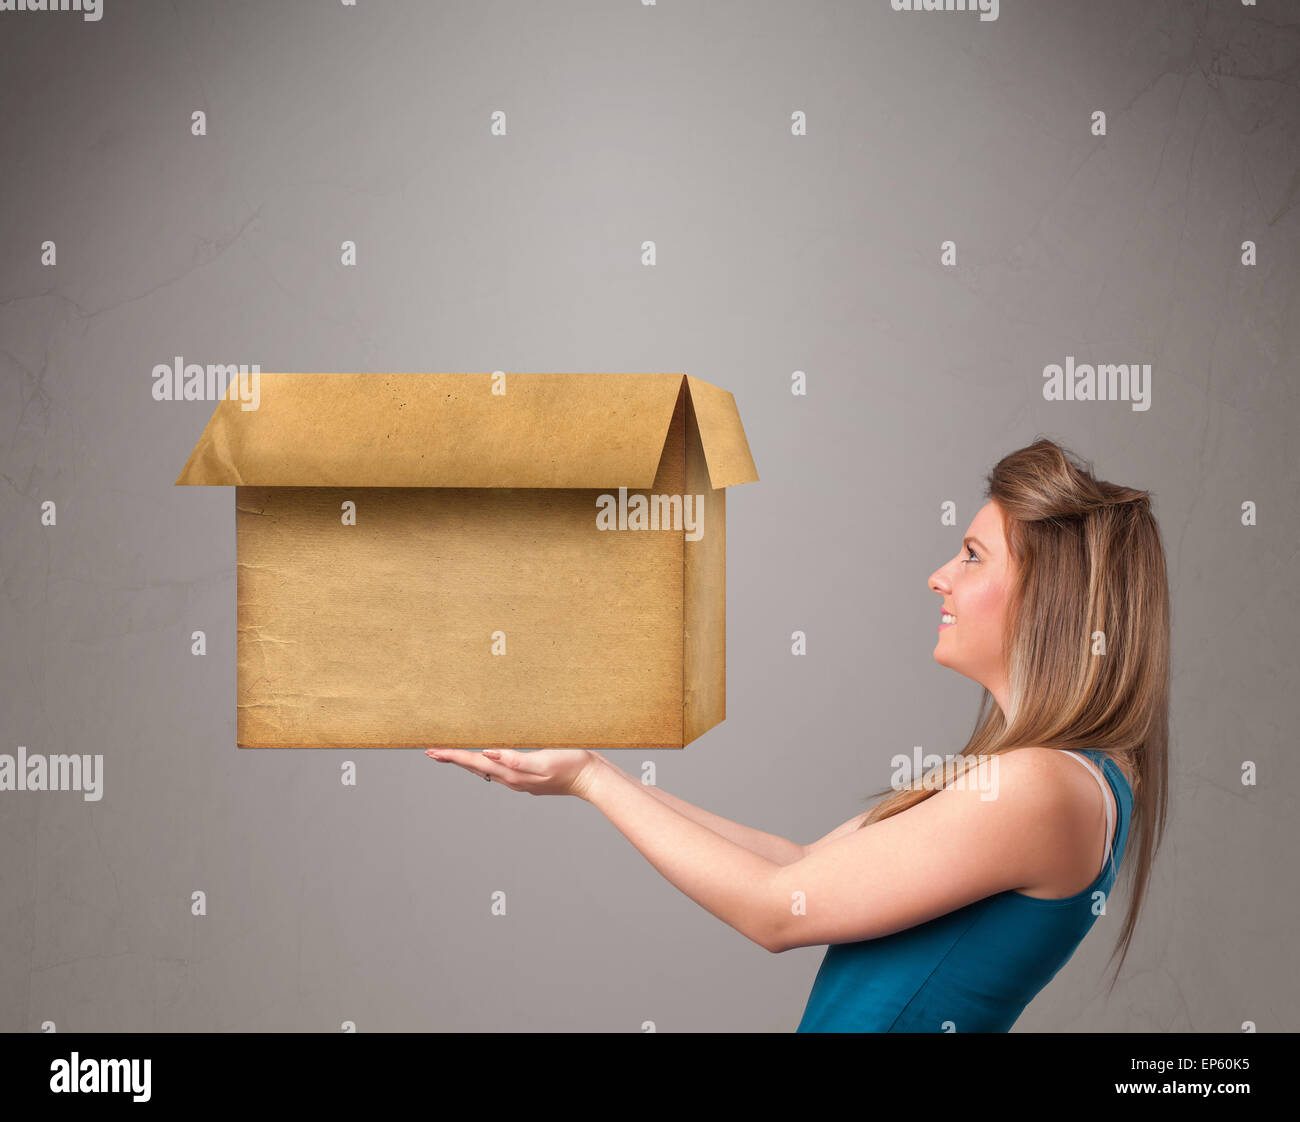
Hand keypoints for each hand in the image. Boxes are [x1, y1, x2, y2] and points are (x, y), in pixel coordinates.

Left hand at [425, 747, 602, 799]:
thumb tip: (489, 754)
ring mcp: (520, 780)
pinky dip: (484, 763)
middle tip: (432, 752)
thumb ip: (517, 760)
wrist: (590, 778)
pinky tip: (485, 760)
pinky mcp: (528, 776)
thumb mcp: (544, 761)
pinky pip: (498, 770)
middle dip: (453, 759)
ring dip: (466, 762)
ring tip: (452, 755)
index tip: (432, 751)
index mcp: (512, 773)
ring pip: (484, 770)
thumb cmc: (571, 766)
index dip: (453, 756)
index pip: (475, 762)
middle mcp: (512, 779)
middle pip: (474, 768)